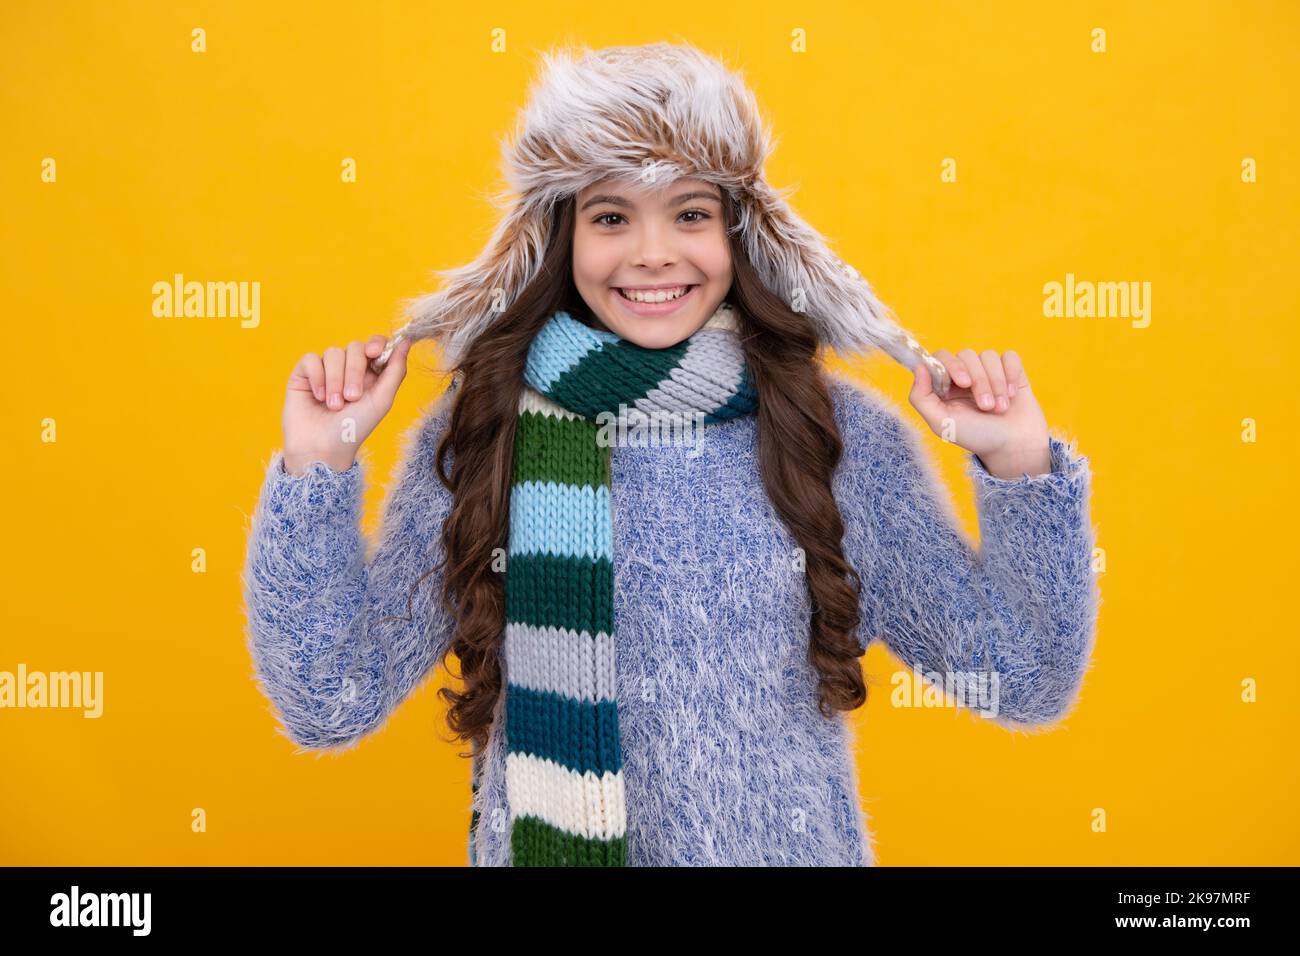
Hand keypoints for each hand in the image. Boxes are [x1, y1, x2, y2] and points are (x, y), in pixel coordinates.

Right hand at [281, 334, 412, 474]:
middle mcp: (349, 369)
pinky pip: (311, 359)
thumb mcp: (382, 400)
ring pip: (333, 353)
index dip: (376, 343)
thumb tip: (406, 341)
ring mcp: (326, 370)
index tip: (374, 353)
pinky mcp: (304, 374)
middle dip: (354, 372)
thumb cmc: (354, 428)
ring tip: (334, 405)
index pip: (376, 344)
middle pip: (355, 347)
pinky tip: (318, 397)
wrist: (322, 448)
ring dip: (335, 380)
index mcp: (371, 374)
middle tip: (352, 398)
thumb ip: (395, 370)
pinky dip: (317, 377)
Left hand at [908, 349, 1051, 478]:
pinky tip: (1012, 394)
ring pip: (988, 357)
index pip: (941, 357)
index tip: (963, 383)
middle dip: (979, 381)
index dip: (951, 365)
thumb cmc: (976, 436)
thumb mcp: (941, 423)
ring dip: (997, 383)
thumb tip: (919, 367)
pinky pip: (1009, 357)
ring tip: (1000, 408)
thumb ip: (920, 397)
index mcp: (944, 384)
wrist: (1014, 445)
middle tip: (986, 406)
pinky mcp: (1010, 369)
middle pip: (966, 355)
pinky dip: (1012, 374)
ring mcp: (987, 370)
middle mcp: (964, 374)